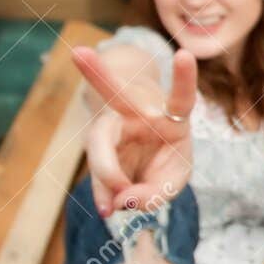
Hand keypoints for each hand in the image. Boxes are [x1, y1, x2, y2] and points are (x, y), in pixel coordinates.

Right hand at [73, 45, 196, 216]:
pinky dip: (102, 193)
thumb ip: (158, 191)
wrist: (142, 156)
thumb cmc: (165, 157)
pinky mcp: (98, 149)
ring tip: (116, 208)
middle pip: (116, 94)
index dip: (184, 77)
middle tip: (79, 53)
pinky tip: (107, 210)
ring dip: (106, 172)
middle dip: (98, 73)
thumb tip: (122, 200)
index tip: (184, 54)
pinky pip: (97, 171)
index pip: (180, 96)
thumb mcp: (175, 176)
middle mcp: (136, 114)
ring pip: (98, 142)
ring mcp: (111, 129)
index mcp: (170, 114)